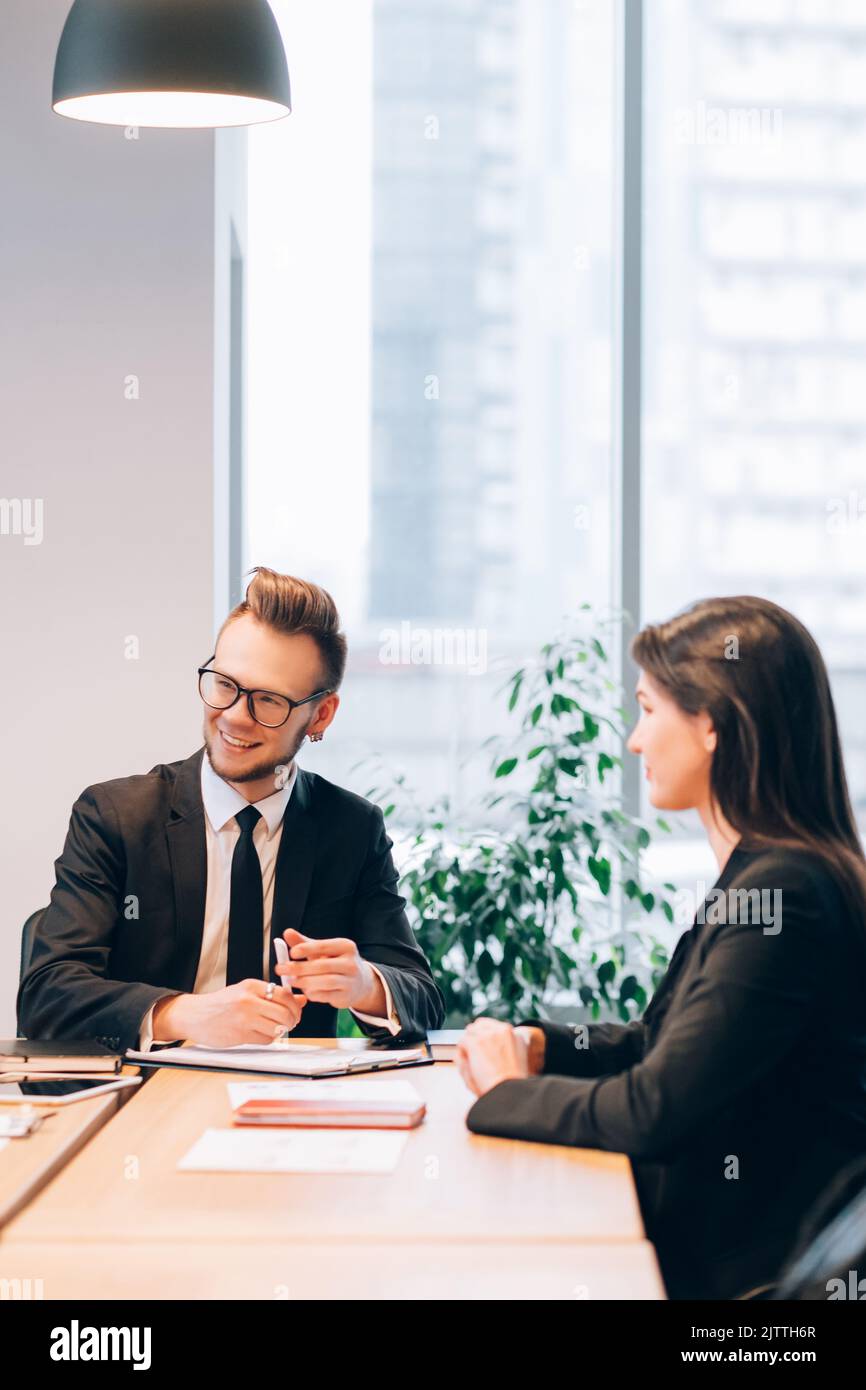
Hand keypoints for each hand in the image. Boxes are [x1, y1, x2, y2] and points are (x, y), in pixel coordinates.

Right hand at [153, 979, 305, 1047]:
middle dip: (292, 1021)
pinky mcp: (240, 1034)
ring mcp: (244, 1017)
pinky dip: (268, 1039)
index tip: (295, 1011)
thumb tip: (301, 1000)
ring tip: (274, 1029)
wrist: (194, 1015)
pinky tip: (260, 1034)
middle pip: (285, 1013)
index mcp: (252, 986)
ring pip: (278, 1028)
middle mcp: (249, 1000)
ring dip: (280, 1032)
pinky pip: (266, 1039)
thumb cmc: (221, 1004)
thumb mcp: (247, 993)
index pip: (285, 994)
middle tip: (290, 1023)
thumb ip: (273, 996)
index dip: (295, 1006)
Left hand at [276, 929, 382, 1012]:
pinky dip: (312, 993)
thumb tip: (287, 932)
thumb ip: (304, 943)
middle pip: (323, 965)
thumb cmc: (334, 962)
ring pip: (325, 981)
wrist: (359, 983)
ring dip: (304, 982)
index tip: (292, 952)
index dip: (307, 949)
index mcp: (346, 946)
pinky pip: (326, 996)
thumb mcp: (321, 951)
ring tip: (290, 981)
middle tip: (281, 969)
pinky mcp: (346, 996)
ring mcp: (350, 981)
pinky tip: (304, 990)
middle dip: (299, 968)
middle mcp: (351, 962)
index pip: (324, 946)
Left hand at [456, 1017, 533, 1097]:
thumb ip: (505, 1047)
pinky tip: (471, 1065)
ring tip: (475, 1063)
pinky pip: (462, 1042)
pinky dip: (463, 1053)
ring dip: (469, 1045)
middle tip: (476, 1056)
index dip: (487, 1040)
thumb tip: (498, 1041)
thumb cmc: (511, 1086)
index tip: (486, 1051)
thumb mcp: (515, 1063)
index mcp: (516, 1036)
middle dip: (476, 1038)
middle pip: (481, 1025)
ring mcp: (489, 1035)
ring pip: (470, 1032)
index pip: (495, 1027)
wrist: (508, 1093)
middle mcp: (503, 1031)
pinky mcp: (476, 1042)